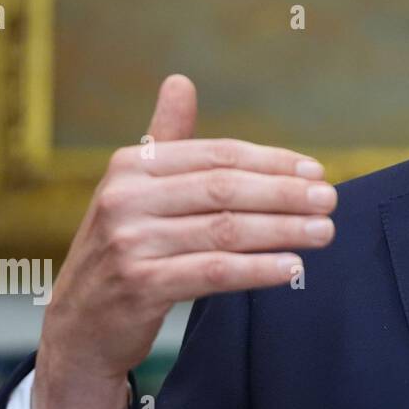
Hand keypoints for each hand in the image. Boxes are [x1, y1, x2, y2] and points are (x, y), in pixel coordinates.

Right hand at [31, 74, 334, 408]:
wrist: (79, 327)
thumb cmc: (123, 247)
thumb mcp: (136, 190)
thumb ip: (165, 139)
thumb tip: (180, 81)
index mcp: (131, 167)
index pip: (218, 155)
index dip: (272, 161)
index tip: (315, 171)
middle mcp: (125, 199)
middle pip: (225, 189)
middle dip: (286, 193)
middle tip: (330, 199)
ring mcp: (129, 243)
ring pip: (226, 230)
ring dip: (284, 230)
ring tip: (323, 231)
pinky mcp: (140, 287)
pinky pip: (215, 272)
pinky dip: (259, 269)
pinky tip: (292, 267)